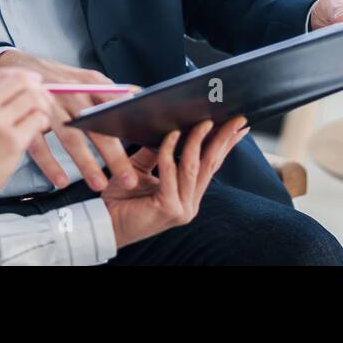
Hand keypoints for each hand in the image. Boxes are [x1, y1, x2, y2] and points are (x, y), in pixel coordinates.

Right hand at [0, 50, 139, 192]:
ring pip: (71, 138)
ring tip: (99, 185)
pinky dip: (50, 165)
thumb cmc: (59, 79)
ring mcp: (49, 106)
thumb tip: (142, 95)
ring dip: (86, 164)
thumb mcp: (87, 77)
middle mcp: (72, 93)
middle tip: (129, 179)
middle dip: (114, 156)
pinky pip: (40, 146)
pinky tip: (61, 182)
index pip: (117, 104)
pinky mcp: (29, 118)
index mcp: (90, 84)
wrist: (17, 67)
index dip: (132, 124)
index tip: (146, 144)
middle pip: (97, 127)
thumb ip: (113, 90)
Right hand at [0, 67, 56, 212]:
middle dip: (37, 88)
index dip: (22, 76)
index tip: (32, 81)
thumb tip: (1, 94)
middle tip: (43, 97)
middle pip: (21, 82)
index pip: (1, 74)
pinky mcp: (11, 141)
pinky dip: (42, 121)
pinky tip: (40, 127)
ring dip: (42, 105)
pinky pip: (37, 119)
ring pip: (32, 98)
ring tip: (42, 115)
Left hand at [100, 118, 247, 247]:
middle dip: (224, 139)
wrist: (103, 223)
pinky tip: (171, 134)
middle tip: (235, 119)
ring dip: (200, 140)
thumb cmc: (121, 198)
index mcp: (188, 194)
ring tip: (205, 121)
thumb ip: (160, 153)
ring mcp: (182, 208)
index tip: (239, 127)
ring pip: (195, 166)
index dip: (226, 145)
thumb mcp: (143, 169)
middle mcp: (190, 203)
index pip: (212, 166)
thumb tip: (172, 127)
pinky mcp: (169, 208)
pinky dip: (171, 150)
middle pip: (211, 164)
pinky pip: (171, 171)